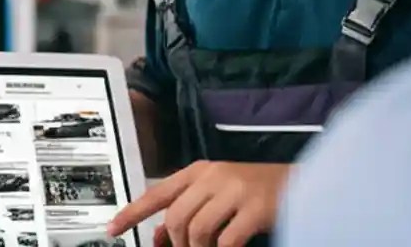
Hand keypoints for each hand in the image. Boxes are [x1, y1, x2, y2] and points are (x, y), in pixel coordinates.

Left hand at [106, 161, 289, 246]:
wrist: (297, 183)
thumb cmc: (253, 191)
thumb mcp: (216, 194)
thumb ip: (188, 209)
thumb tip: (159, 236)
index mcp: (199, 171)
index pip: (157, 192)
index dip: (133, 212)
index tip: (113, 229)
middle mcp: (213, 176)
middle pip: (176, 217)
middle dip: (177, 244)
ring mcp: (235, 190)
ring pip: (197, 230)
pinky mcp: (255, 208)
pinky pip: (226, 240)